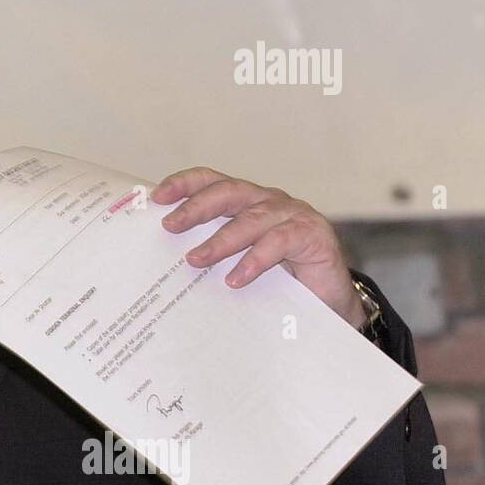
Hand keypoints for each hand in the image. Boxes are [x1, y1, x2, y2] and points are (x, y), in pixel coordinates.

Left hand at [149, 167, 365, 328]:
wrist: (327, 302)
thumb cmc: (278, 279)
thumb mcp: (238, 261)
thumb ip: (211, 252)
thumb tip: (162, 260)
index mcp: (246, 201)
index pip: (212, 181)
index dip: (185, 184)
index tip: (157, 198)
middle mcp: (268, 201)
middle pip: (229, 192)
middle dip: (197, 207)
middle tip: (170, 226)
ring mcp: (293, 214)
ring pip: (252, 219)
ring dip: (221, 240)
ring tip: (196, 260)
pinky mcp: (313, 234)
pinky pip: (279, 242)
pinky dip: (254, 260)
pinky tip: (236, 279)